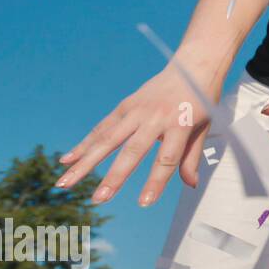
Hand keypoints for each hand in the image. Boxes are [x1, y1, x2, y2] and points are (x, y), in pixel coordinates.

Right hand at [57, 66, 215, 205]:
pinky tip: (67, 160)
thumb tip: (190, 185)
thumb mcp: (203, 128)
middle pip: (132, 151)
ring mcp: (137, 110)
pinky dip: (84, 143)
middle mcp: (156, 117)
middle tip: (98, 199)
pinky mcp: (125, 105)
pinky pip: (103, 127)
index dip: (155, 182)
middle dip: (114, 177)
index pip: (167, 159)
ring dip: (85, 162)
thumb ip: (192, 157)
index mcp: (180, 124)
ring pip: (108, 139)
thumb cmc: (201, 101)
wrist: (194, 65)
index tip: (144, 203)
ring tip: (66, 182)